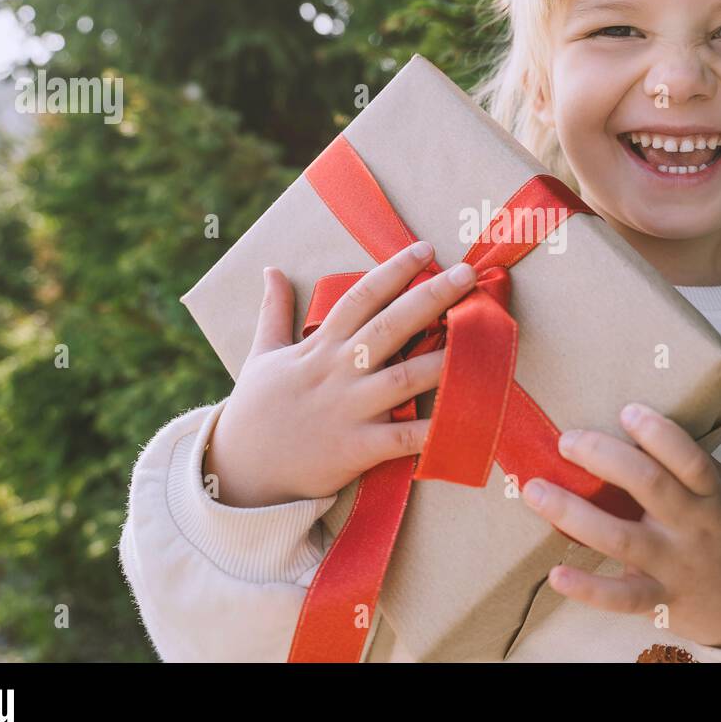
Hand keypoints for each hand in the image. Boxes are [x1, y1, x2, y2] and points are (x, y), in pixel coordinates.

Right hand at [204, 241, 477, 506]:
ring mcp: (349, 410)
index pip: (360, 298)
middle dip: (429, 298)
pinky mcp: (357, 449)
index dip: (393, 271)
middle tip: (466, 275)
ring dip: (443, 358)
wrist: (240, 472)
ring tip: (480, 338)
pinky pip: (402, 437)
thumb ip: (274, 311)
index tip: (425, 249)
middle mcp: (338, 371)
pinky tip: (466, 418)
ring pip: (404, 378)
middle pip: (389, 327)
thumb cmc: (255, 411)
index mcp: (319, 347)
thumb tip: (271, 268)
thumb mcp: (262, 354)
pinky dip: (433, 429)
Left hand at [520, 402, 720, 649]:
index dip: (659, 434)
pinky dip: (587, 588)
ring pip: (621, 538)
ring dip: (573, 514)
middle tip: (567, 441)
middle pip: (649, 486)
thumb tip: (639, 423)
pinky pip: (621, 597)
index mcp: (709, 495)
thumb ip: (689, 464)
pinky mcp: (659, 598)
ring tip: (536, 491)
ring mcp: (674, 565)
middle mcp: (691, 526)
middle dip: (604, 458)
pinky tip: (556, 574)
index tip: (627, 411)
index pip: (689, 459)